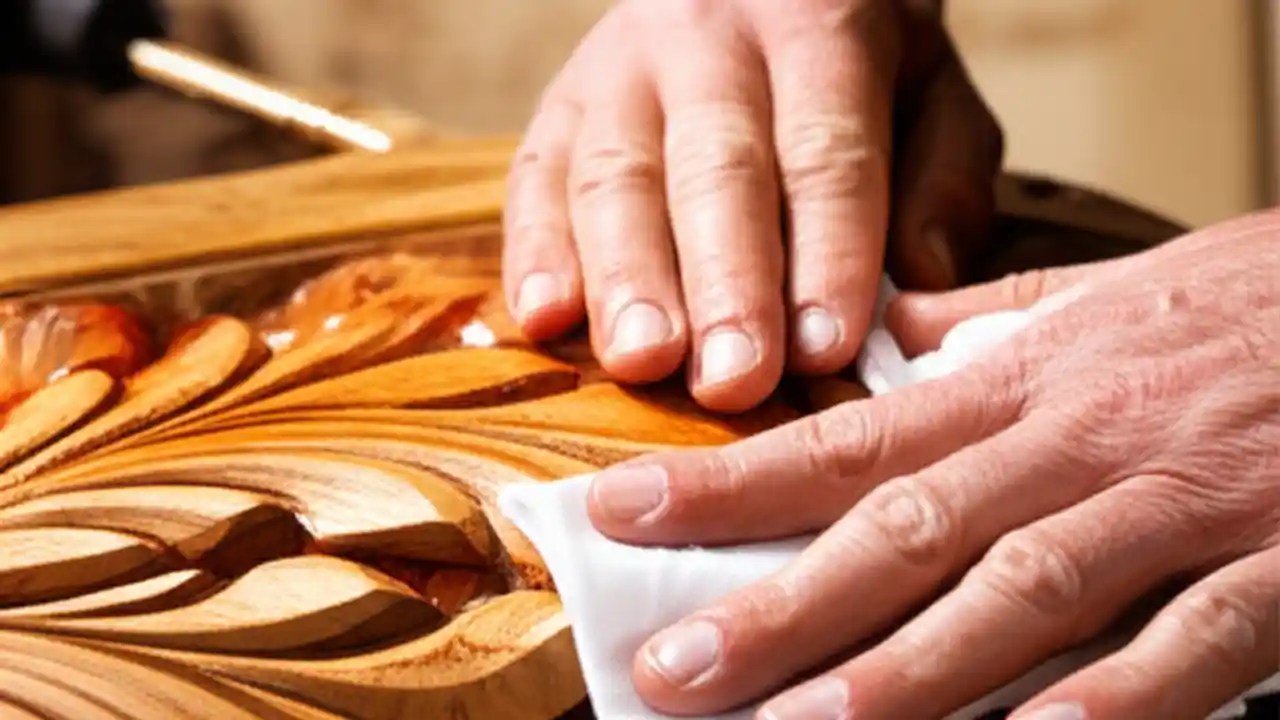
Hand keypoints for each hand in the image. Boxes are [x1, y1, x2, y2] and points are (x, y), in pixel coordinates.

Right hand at [503, 0, 1002, 411]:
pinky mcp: (559, 106)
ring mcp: (619, 70)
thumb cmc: (851, 67)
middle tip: (732, 380)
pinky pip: (535, 177)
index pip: (825, 152)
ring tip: (642, 362)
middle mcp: (707, 41)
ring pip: (616, 175)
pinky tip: (545, 320)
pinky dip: (536, 252)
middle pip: (715, 169)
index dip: (827, 253)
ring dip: (626, 277)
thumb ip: (943, 179)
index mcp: (817, 28)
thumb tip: (921, 279)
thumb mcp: (930, 90)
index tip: (825, 349)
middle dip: (725, 282)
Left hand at [586, 211, 1279, 718]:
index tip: (621, 513)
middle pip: (906, 531)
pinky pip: (1184, 649)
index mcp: (1025, 380)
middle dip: (783, 607)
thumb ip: (991, 318)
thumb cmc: (1246, 303)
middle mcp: (1079, 441)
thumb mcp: (1103, 293)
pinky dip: (1106, 702)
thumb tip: (896, 328)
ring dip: (907, 673)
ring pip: (1021, 594)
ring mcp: (1178, 504)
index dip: (728, 482)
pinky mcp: (1278, 564)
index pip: (848, 437)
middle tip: (673, 671)